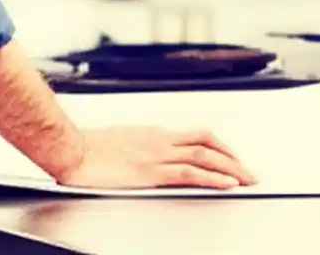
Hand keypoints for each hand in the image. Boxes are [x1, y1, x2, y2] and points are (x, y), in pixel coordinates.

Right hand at [54, 126, 255, 189]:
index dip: (219, 147)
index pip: (196, 136)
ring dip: (230, 167)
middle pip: (207, 142)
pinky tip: (227, 184)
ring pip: (205, 155)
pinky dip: (212, 177)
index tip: (231, 158)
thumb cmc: (88, 150)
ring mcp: (157, 155)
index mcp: (153, 135)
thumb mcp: (121, 143)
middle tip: (248, 171)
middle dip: (232, 157)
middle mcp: (159, 141)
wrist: (71, 151)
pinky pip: (190, 172)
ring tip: (247, 179)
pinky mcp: (151, 171)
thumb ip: (138, 149)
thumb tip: (146, 159)